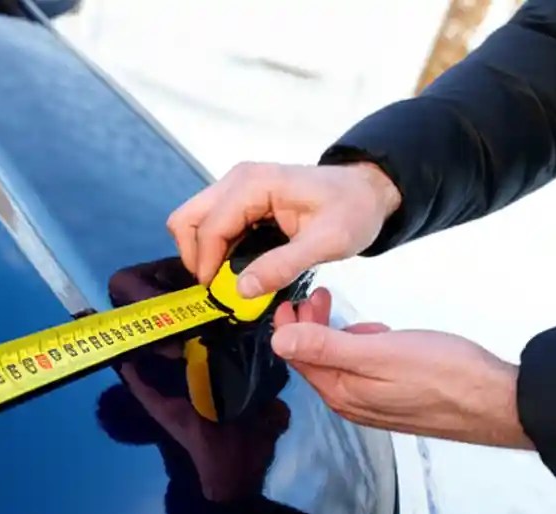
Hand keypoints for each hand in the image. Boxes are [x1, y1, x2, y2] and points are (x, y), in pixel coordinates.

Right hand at [166, 161, 401, 297]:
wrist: (368, 191)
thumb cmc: (353, 211)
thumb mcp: (327, 243)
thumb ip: (283, 265)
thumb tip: (240, 290)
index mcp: (254, 185)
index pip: (210, 226)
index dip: (207, 264)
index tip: (217, 293)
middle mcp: (237, 180)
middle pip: (187, 218)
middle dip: (194, 255)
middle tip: (216, 284)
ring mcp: (236, 187)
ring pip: (194, 221)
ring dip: (202, 252)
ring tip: (226, 277)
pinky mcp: (240, 198)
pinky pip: (210, 223)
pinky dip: (214, 246)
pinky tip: (236, 264)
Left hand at [271, 288, 533, 448]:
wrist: (499, 401)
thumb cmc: (444, 373)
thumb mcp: (378, 352)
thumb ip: (327, 346)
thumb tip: (279, 341)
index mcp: (342, 392)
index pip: (298, 357)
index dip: (289, 327)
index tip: (290, 300)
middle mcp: (352, 403)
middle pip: (316, 361)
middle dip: (311, 327)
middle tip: (319, 296)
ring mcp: (374, 404)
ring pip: (340, 363)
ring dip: (338, 335)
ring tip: (349, 315)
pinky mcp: (395, 399)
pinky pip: (364, 370)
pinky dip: (363, 347)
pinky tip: (379, 335)